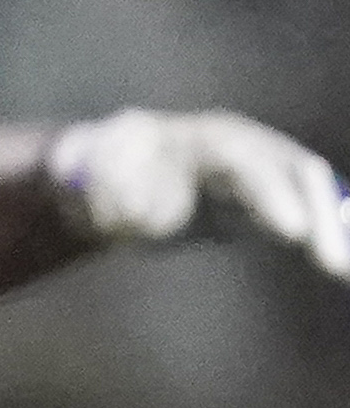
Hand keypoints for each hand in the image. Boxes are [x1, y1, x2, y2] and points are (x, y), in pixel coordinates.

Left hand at [46, 109, 348, 278]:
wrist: (104, 177)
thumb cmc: (93, 172)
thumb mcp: (84, 176)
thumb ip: (104, 188)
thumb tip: (131, 208)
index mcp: (197, 138)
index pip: (243, 161)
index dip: (271, 193)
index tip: (292, 233)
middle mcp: (242, 148)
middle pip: (294, 171)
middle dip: (320, 212)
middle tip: (332, 262)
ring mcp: (259, 173)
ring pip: (311, 193)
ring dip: (335, 227)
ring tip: (344, 269)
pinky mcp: (265, 204)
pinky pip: (306, 218)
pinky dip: (329, 237)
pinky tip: (341, 267)